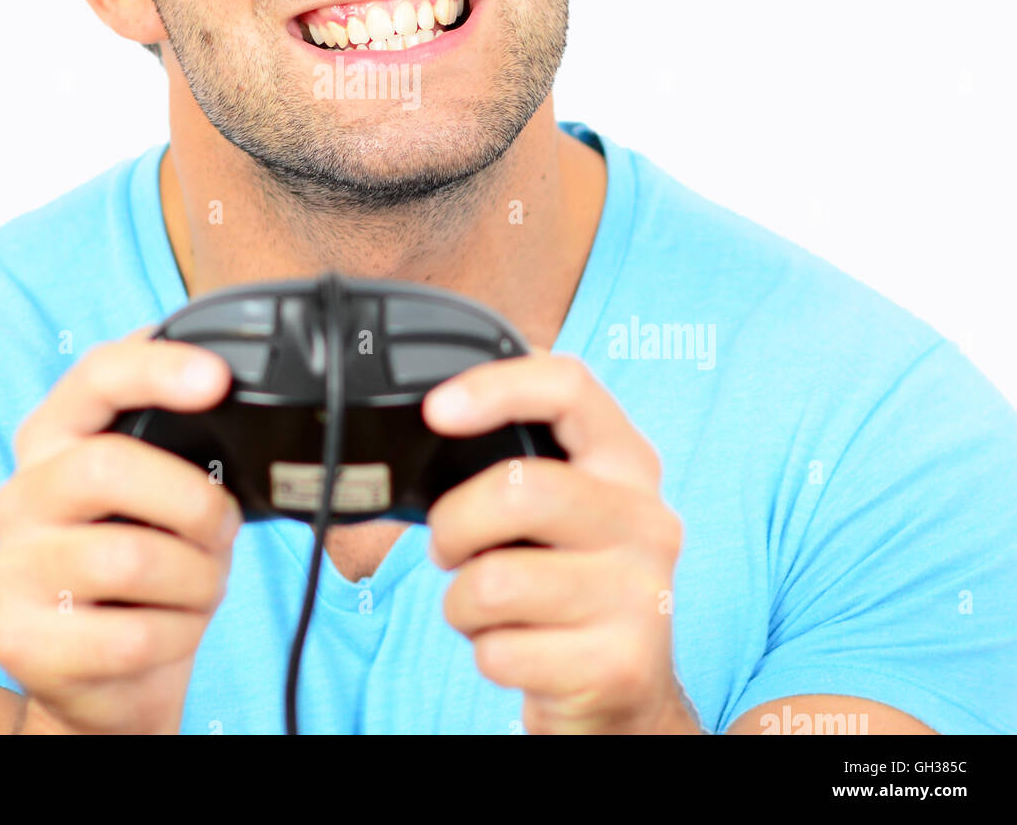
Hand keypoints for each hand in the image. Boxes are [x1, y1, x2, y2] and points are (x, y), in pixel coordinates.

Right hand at [0, 331, 241, 734]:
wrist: (106, 672)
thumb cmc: (147, 563)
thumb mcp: (163, 493)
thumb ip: (183, 446)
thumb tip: (238, 406)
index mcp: (53, 438)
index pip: (95, 376)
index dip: (156, 369)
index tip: (216, 378)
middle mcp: (20, 494)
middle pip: (107, 466)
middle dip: (194, 499)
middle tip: (223, 526)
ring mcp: (11, 568)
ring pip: (128, 559)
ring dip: (197, 577)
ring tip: (202, 584)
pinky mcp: (18, 641)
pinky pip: (130, 635)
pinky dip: (178, 633)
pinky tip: (173, 628)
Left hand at [422, 350, 699, 734]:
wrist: (627, 691)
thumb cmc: (569, 580)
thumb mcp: (560, 510)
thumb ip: (516, 463)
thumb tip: (433, 429)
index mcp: (627, 462)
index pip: (570, 388)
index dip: (496, 387)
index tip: (437, 410)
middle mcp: (646, 519)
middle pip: (520, 488)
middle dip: (454, 523)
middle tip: (449, 547)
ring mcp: (640, 595)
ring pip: (496, 581)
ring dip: (463, 603)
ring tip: (487, 607)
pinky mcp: (618, 666)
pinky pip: (501, 652)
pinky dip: (485, 654)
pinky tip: (518, 649)